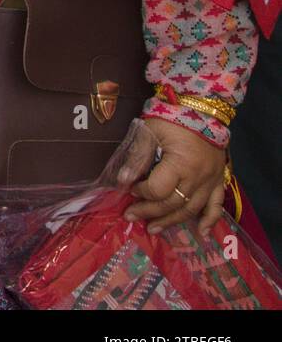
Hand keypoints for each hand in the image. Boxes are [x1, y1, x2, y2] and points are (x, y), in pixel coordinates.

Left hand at [120, 117, 227, 236]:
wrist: (202, 107)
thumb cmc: (172, 117)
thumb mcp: (149, 130)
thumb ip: (137, 156)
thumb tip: (122, 179)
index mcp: (180, 164)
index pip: (158, 189)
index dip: (141, 192)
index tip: (129, 189)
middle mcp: (198, 177)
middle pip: (172, 203)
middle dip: (150, 212)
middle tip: (131, 217)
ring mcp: (211, 181)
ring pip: (191, 209)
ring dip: (172, 221)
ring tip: (154, 229)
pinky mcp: (218, 180)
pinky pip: (216, 206)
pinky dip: (209, 221)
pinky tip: (201, 233)